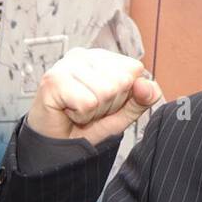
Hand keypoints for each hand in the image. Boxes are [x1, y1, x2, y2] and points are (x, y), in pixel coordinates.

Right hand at [26, 47, 165, 145]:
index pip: (135, 70)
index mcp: (103, 57)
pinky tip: (68, 112)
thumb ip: (141, 99)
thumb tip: (149, 86)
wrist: (55, 146)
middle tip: (88, 109)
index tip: (104, 103)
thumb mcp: (122, 114)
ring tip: (78, 110)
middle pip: (121, 81)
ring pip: (105, 91)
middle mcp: (84, 55)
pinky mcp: (53, 79)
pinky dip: (81, 115)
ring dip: (94, 111)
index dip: (124, 95)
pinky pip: (87, 102)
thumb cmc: (85, 126)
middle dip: (109, 105)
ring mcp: (67, 64)